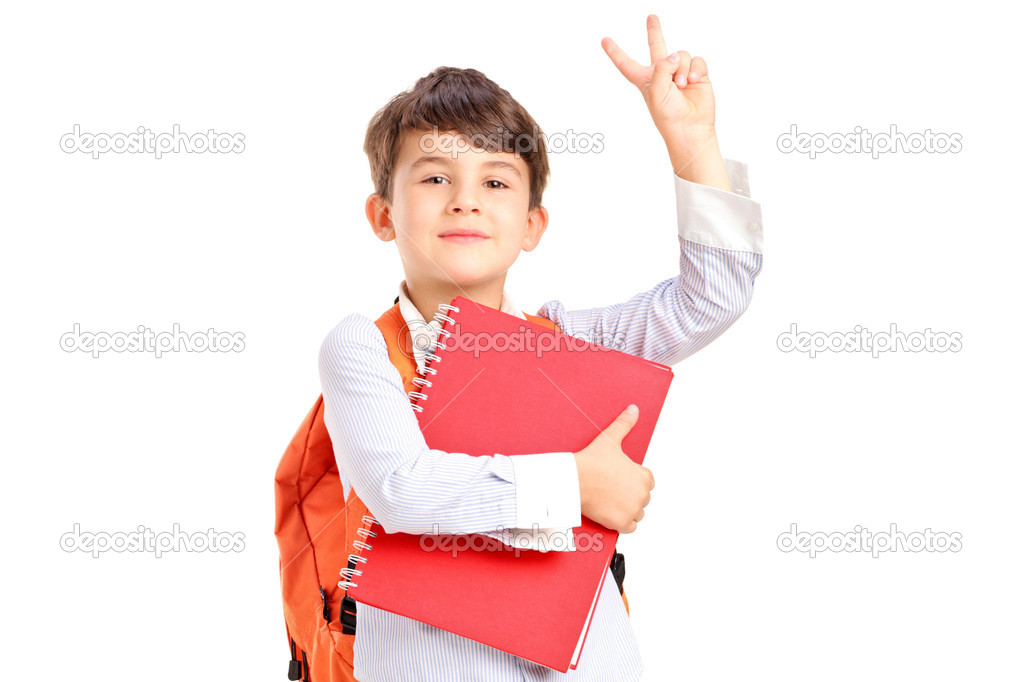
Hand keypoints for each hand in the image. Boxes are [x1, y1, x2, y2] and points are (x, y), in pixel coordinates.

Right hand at [573, 405, 655, 533]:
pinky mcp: (622, 523)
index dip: (632, 480)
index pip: (646, 482)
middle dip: (629, 495)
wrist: (573, 479)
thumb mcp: (610, 439)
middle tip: (610, 489)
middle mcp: (642, 494)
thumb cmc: (590, 461)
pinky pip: (630, 527)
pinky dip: (622, 523)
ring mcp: (633, 510)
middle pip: (641, 498)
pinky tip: (610, 513)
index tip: (618, 479)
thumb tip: (633, 409)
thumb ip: (625, 424)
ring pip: (636, 513)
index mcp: (644, 476)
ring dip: (626, 510)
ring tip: (609, 500)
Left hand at [601, 14, 716, 146]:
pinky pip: (696, 60)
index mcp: (645, 80)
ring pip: (680, 54)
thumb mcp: (655, 92)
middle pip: (656, 47)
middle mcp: (662, 74)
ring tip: (681, 85)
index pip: (626, 64)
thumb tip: (675, 55)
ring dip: (680, 68)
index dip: (615, 52)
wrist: (690, 128)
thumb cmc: (668, 116)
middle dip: (654, 31)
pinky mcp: (697, 74)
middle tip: (651, 17)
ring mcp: (680, 73)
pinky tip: (692, 81)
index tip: (604, 40)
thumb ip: (661, 68)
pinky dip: (694, 69)